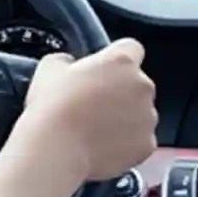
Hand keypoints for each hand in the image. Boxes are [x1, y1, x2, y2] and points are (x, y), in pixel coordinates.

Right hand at [17, 38, 156, 181]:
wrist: (57, 149)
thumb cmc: (52, 106)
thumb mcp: (49, 68)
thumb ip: (67, 60)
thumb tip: (71, 66)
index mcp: (120, 62)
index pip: (131, 48)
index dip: (116, 57)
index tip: (102, 68)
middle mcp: (142, 86)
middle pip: (136, 82)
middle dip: (119, 89)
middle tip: (90, 101)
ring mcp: (148, 116)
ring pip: (139, 111)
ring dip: (123, 115)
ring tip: (92, 126)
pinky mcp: (147, 144)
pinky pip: (139, 138)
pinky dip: (125, 141)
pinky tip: (100, 143)